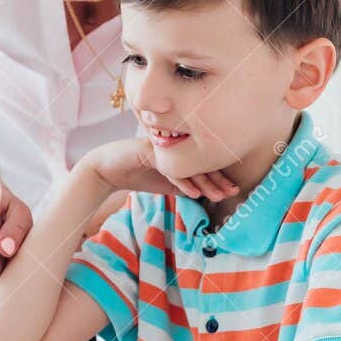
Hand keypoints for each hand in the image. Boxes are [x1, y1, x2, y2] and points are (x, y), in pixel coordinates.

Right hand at [81, 136, 240, 202]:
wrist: (107, 170)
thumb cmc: (138, 175)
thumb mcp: (167, 183)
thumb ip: (185, 186)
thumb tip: (206, 195)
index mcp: (179, 150)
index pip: (204, 162)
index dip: (219, 176)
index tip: (233, 189)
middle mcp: (173, 145)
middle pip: (200, 161)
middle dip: (218, 179)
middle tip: (232, 191)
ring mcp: (162, 147)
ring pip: (189, 164)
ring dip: (205, 182)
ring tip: (218, 195)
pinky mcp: (149, 152)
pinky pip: (171, 168)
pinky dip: (183, 182)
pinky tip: (194, 194)